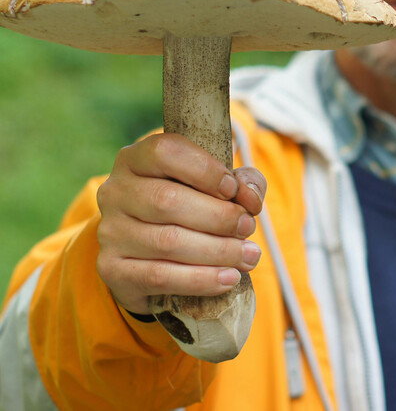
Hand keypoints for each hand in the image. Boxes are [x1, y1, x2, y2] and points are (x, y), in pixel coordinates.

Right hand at [95, 133, 266, 315]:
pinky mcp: (112, 270)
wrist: (154, 256)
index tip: (233, 189)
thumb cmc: (194, 206)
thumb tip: (249, 197)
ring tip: (250, 256)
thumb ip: (243, 181)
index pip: (165, 152)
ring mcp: (110, 231)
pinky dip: (200, 279)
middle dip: (218, 216)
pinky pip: (159, 276)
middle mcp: (115, 191)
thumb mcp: (219, 185)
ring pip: (167, 241)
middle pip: (167, 200)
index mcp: (136, 159)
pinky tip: (229, 279)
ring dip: (217, 251)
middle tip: (248, 227)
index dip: (205, 170)